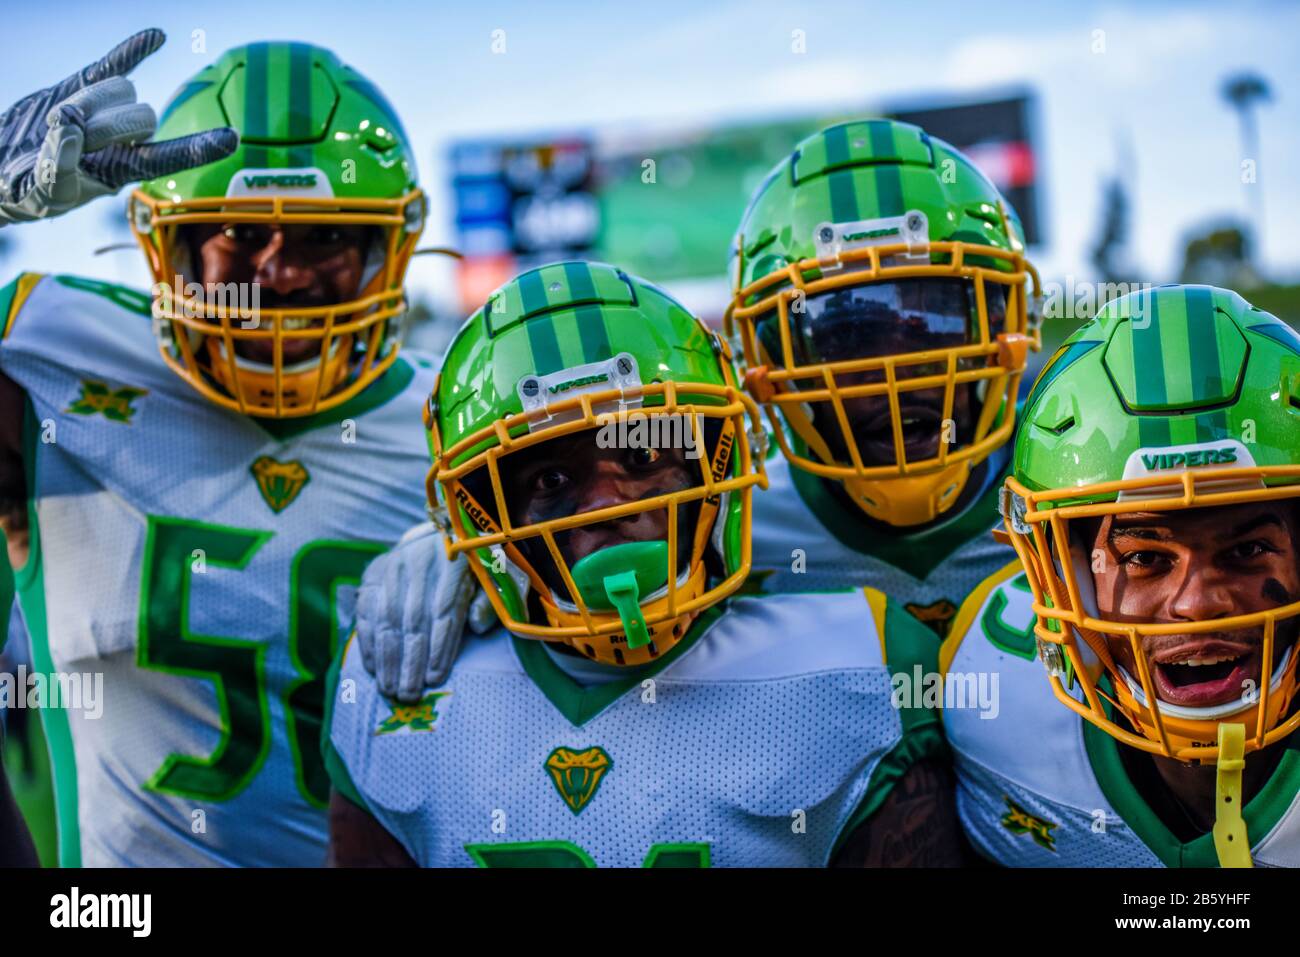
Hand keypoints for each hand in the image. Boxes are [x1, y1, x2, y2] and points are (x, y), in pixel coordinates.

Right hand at [0, 28, 237, 225]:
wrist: (3, 163)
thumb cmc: (29, 188)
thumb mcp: (45, 186)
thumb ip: (60, 162)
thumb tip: (71, 127)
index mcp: (126, 170)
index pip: (171, 157)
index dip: (199, 147)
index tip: (232, 137)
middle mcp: (127, 139)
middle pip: (141, 116)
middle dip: (101, 122)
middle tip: (65, 132)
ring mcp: (109, 109)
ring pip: (123, 90)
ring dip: (90, 100)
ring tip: (58, 122)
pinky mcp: (85, 86)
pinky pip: (115, 65)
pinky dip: (133, 50)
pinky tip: (157, 36)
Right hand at [355, 523, 495, 701]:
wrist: (445, 536)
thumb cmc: (474, 568)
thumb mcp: (492, 579)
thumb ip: (489, 602)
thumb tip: (478, 626)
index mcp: (455, 561)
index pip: (445, 610)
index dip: (440, 647)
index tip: (435, 678)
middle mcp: (420, 560)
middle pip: (413, 619)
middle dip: (410, 662)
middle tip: (409, 695)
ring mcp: (393, 565)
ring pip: (386, 618)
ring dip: (387, 659)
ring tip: (391, 689)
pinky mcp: (374, 571)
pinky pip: (366, 611)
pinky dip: (368, 642)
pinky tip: (373, 668)